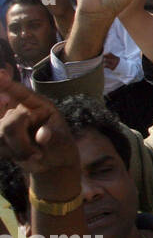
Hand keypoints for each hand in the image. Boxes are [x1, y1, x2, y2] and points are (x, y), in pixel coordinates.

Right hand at [0, 75, 80, 199]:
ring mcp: (7, 123)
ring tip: (34, 155)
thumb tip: (43, 134)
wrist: (52, 163)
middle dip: (21, 143)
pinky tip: (22, 156)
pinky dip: (10, 154)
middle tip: (38, 154)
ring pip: (1, 135)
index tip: (1, 74)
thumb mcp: (61, 142)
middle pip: (9, 124)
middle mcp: (20, 111)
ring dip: (17, 150)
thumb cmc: (60, 147)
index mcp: (39, 106)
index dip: (8, 85)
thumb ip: (52, 137)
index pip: (21, 93)